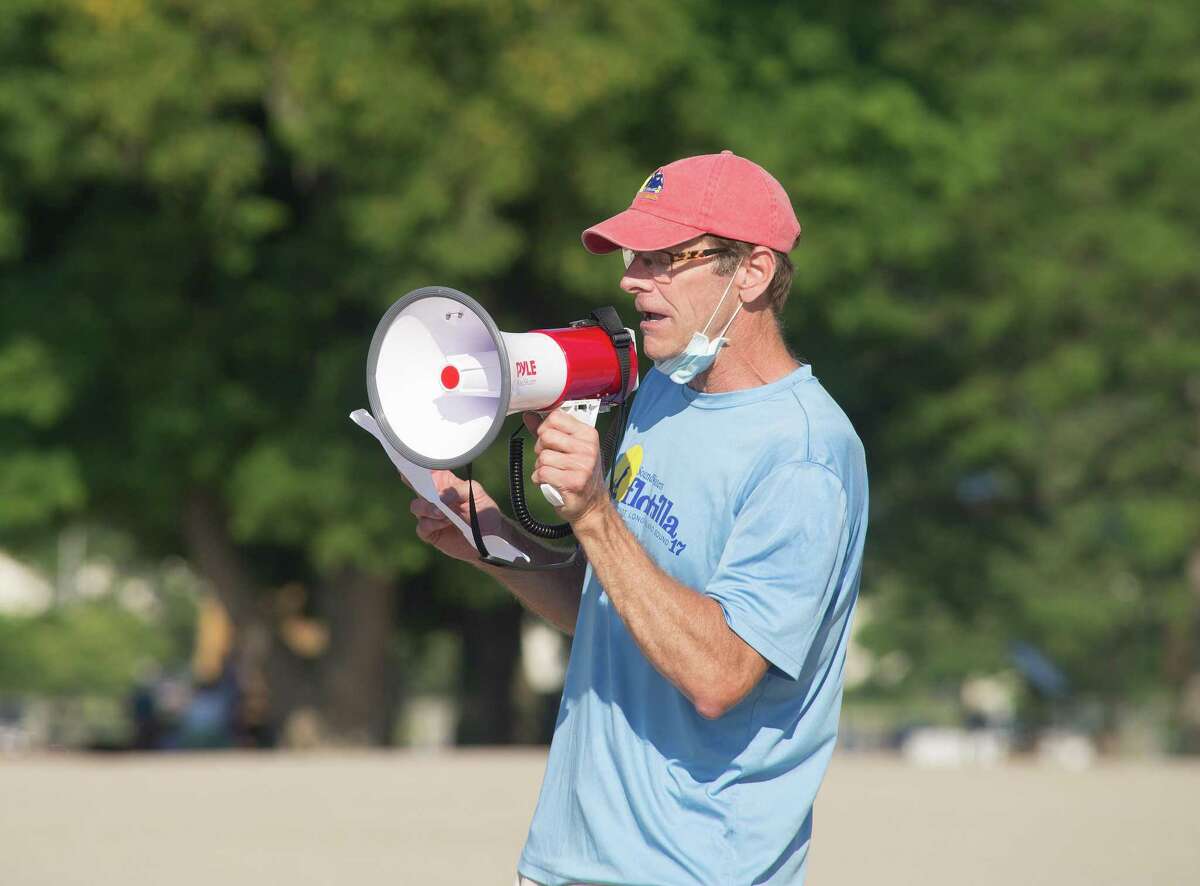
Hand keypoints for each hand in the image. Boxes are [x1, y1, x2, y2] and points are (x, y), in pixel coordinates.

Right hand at [408, 469, 504, 563]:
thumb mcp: (475, 494)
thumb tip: (439, 496)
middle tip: (424, 486)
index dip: (416, 463)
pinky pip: (422, 526)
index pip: (425, 469)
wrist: (490, 536)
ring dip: (428, 508)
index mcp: (443, 482)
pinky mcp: (430, 532)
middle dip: (412, 481)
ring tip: (444, 513)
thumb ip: (457, 490)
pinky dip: (432, 524)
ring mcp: (429, 514)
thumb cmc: (483, 511)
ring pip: (416, 507)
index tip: (412, 460)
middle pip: (414, 485)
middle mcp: (433, 496)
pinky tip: (445, 523)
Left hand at [526, 410, 608, 524]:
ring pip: (542, 456)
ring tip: (551, 472)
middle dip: (540, 448)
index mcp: (588, 434)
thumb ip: (548, 431)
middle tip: (549, 459)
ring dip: (540, 466)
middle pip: (546, 435)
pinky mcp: (573, 482)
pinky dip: (539, 479)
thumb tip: (528, 415)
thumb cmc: (579, 474)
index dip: (545, 427)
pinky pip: (542, 473)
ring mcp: (582, 466)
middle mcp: (588, 448)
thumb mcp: (569, 448)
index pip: (556, 417)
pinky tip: (549, 482)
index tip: (548, 438)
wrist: (592, 505)